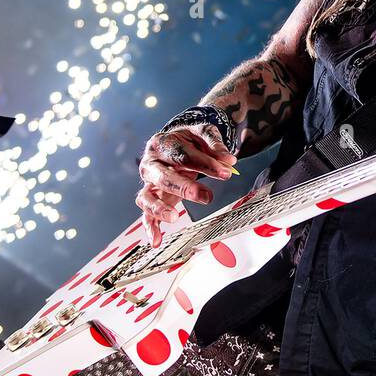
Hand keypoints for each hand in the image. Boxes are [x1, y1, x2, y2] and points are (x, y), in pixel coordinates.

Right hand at [136, 123, 236, 245]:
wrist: (172, 143)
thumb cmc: (188, 140)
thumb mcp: (202, 134)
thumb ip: (215, 145)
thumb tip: (229, 161)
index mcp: (162, 143)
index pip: (183, 155)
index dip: (206, 164)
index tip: (226, 172)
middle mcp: (150, 163)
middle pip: (163, 177)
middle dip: (184, 187)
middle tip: (206, 196)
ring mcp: (148, 182)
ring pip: (146, 197)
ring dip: (159, 208)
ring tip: (175, 217)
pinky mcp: (150, 197)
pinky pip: (145, 214)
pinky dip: (150, 227)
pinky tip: (156, 241)